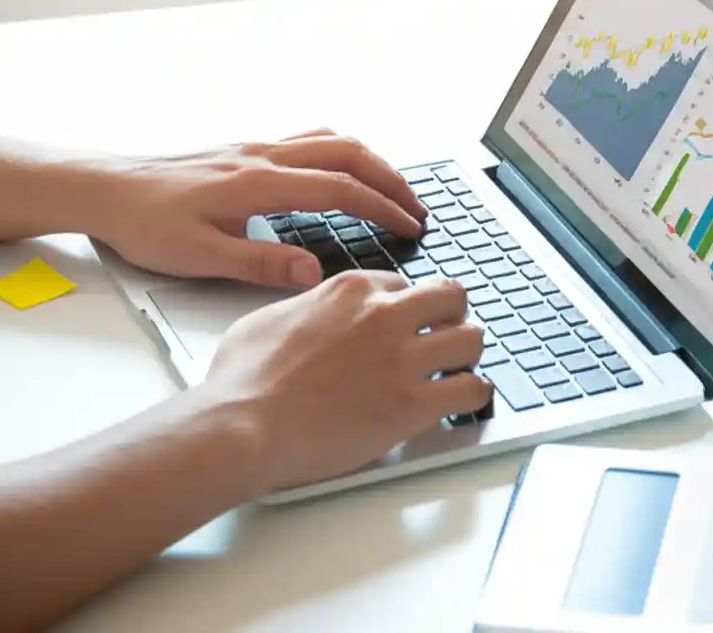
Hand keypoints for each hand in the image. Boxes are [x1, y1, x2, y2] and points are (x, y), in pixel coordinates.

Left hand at [87, 129, 426, 288]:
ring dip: (369, 161)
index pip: (340, 189)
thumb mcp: (199, 256)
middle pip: (348, 153)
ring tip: (391, 188)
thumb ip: (261, 265)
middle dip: (390, 179)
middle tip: (416, 206)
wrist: (103, 187)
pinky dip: (340, 153)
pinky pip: (307, 139)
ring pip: (330, 139)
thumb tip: (313, 274)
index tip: (409, 226)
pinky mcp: (243, 148)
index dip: (382, 207)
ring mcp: (254, 147)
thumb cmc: (143, 223)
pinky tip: (340, 173)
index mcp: (258, 183)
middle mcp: (262, 156)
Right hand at [202, 271, 490, 493]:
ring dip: (466, 356)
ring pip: (471, 340)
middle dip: (451, 316)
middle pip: (451, 297)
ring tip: (455, 371)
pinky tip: (462, 402)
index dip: (406, 307)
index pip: (404, 285)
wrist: (240, 427)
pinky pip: (471, 390)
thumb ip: (309, 307)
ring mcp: (402, 359)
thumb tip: (317, 312)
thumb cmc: (242, 381)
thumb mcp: (269, 317)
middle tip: (443, 338)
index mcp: (350, 290)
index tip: (404, 325)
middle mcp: (383, 316)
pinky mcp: (412, 404)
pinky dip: (473, 396)